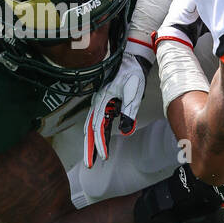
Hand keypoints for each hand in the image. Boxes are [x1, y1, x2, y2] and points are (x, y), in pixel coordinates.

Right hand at [84, 36, 153, 167]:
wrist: (132, 58)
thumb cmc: (132, 72)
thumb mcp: (133, 92)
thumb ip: (129, 111)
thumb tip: (125, 130)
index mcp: (102, 100)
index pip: (98, 127)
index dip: (100, 143)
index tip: (104, 156)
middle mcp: (98, 102)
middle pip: (90, 129)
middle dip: (89, 148)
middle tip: (89, 164)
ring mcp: (100, 102)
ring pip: (92, 126)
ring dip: (91, 142)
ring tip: (92, 158)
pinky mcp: (105, 103)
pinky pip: (98, 121)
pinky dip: (97, 133)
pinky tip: (100, 142)